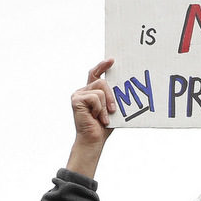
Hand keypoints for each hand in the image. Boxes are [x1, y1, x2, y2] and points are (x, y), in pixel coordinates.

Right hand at [67, 59, 116, 175]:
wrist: (94, 140)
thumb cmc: (103, 127)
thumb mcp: (111, 109)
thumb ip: (112, 97)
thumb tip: (124, 87)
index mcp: (90, 92)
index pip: (95, 73)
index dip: (103, 66)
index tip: (112, 60)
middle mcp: (83, 91)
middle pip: (101, 81)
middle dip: (111, 95)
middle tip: (113, 110)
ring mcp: (78, 94)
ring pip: (100, 89)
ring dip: (105, 105)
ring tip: (102, 118)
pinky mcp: (76, 100)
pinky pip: (95, 97)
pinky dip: (99, 109)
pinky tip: (96, 118)